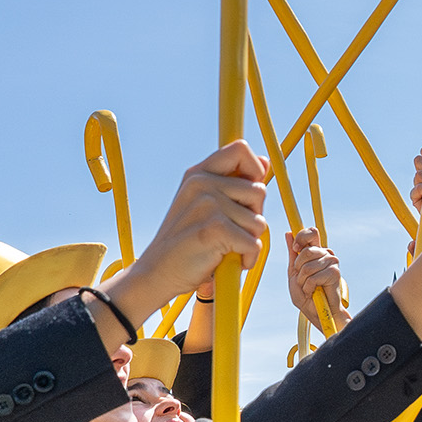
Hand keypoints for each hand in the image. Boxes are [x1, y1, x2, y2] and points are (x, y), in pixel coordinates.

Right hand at [111, 141, 269, 324]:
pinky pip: (254, 244)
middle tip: (229, 230)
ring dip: (248, 240)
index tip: (246, 194)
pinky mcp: (215, 228)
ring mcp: (207, 204)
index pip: (240, 149)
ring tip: (223, 246)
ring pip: (259, 221)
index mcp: (198, 173)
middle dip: (253, 215)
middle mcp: (201, 183)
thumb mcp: (205, 204)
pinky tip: (226, 261)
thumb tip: (265, 162)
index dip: (255, 169)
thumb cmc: (187, 241)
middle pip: (259, 190)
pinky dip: (246, 259)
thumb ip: (233, 183)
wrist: (157, 272)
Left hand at [286, 228, 349, 331]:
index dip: (301, 237)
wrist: (316, 310)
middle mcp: (326, 254)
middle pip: (307, 251)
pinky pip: (313, 277)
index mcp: (316, 251)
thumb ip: (292, 254)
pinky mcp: (335, 273)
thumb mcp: (294, 271)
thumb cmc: (306, 292)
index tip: (296, 248)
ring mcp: (332, 263)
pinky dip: (309, 287)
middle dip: (299, 268)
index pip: (311, 233)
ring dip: (303, 281)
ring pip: (308, 266)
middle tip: (302, 279)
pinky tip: (313, 291)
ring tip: (308, 287)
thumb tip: (288, 233)